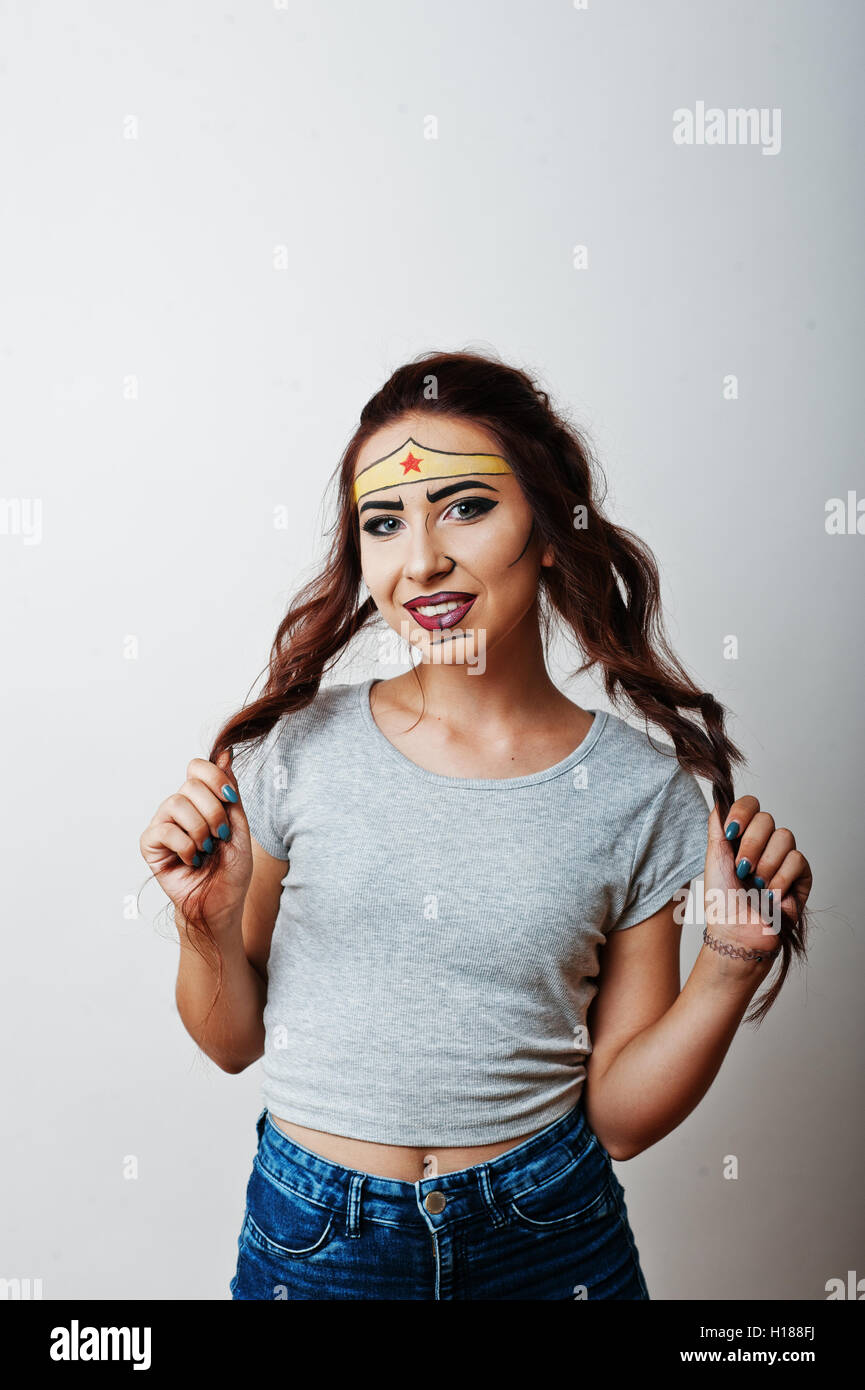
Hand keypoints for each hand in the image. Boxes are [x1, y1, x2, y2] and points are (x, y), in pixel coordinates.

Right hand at [139, 748, 252, 928]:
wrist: (222, 905)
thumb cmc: (232, 870)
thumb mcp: (240, 827)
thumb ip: (230, 793)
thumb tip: (226, 754)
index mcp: (201, 800)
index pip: (198, 767)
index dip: (214, 777)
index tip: (230, 799)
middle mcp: (180, 808)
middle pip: (190, 784)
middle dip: (214, 811)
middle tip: (221, 837)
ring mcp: (163, 824)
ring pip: (176, 804)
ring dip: (200, 830)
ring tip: (206, 851)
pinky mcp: (150, 844)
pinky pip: (164, 830)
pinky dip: (185, 846)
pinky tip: (192, 860)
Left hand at [703, 795, 812, 954]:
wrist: (736, 931)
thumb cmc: (722, 899)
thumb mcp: (713, 856)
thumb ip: (717, 824)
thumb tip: (720, 797)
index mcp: (742, 836)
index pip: (751, 805)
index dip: (742, 813)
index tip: (730, 832)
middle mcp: (764, 844)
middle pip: (767, 819)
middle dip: (750, 845)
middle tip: (742, 869)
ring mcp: (783, 858)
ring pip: (785, 837)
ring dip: (765, 864)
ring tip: (756, 886)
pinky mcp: (801, 875)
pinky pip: (797, 859)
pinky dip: (781, 878)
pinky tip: (771, 895)